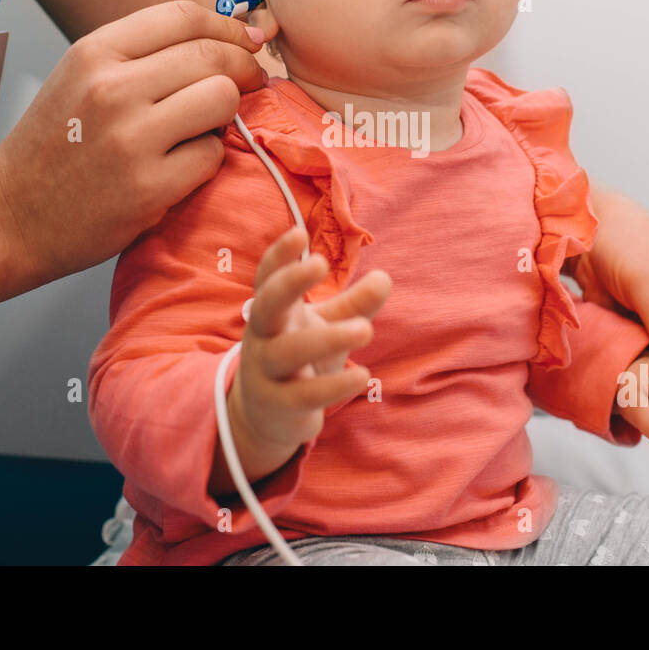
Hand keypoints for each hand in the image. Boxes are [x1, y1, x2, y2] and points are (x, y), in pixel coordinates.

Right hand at [0, 0, 267, 287]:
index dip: (228, 28)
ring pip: (221, 99)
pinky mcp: (149, 187)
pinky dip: (206, 162)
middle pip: (212, 57)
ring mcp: (131, 138)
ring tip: (203, 129)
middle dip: (244, 69)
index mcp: (94, 53)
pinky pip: (212, 156)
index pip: (184, 16)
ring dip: (225, 115)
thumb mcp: (81, 79)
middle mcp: (111, 88)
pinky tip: (180, 169)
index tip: (247, 43)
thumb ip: (143, 55)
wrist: (9, 218)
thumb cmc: (54, 148)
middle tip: (251, 84)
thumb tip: (230, 38)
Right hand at [229, 226, 392, 471]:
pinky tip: (363, 376)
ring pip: (287, 352)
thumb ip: (354, 304)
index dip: (279, 256)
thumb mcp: (326, 326)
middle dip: (289, 282)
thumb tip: (385, 276)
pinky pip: (304, 395)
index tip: (299, 233)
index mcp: (273, 311)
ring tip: (366, 329)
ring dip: (326, 338)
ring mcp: (266, 371)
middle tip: (320, 263)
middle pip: (266, 305)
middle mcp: (263, 336)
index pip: (267, 277)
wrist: (268, 416)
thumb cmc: (301, 357)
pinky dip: (334, 386)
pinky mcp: (279, 405)